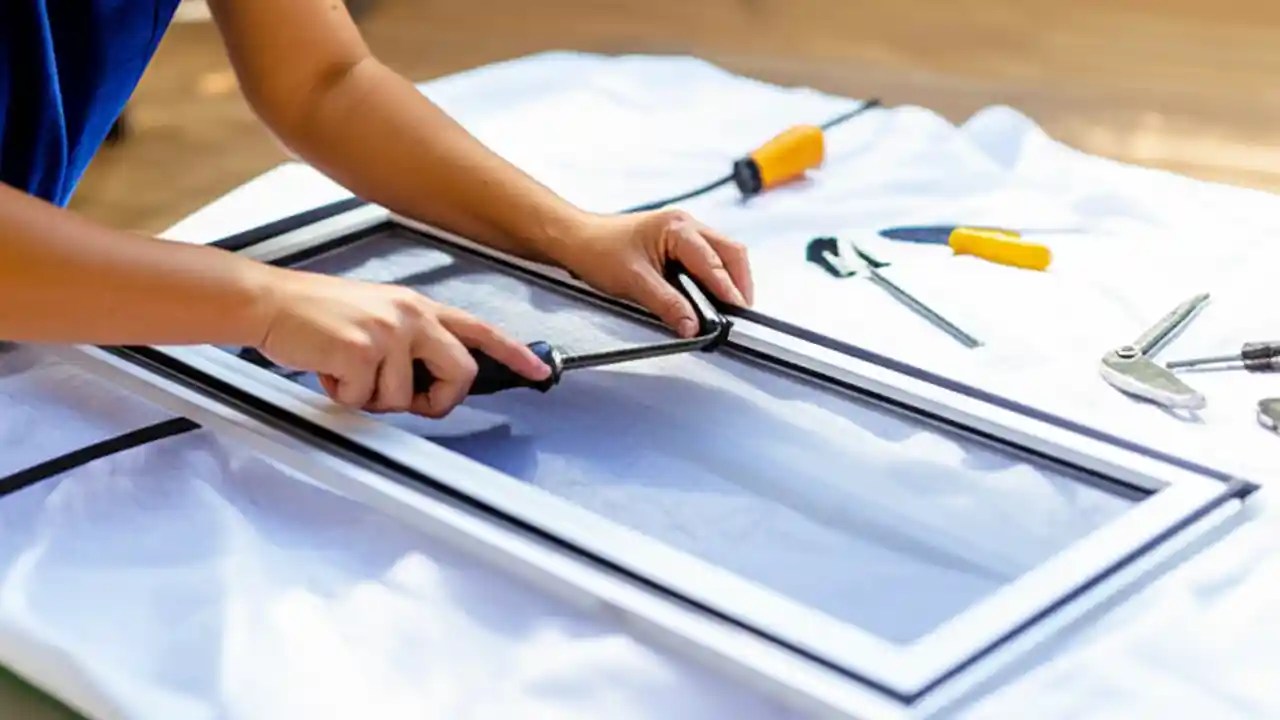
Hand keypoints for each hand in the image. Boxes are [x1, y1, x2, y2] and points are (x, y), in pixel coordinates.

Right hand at [254, 269, 548, 416]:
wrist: (270, 302)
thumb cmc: (318, 314)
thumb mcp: (377, 315)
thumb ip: (410, 342)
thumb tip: (428, 385)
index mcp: (418, 307)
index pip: (479, 330)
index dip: (513, 352)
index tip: (538, 370)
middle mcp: (411, 315)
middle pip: (460, 374)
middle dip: (438, 400)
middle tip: (410, 401)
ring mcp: (388, 332)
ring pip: (403, 398)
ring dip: (370, 398)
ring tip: (345, 370)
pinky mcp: (361, 350)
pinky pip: (364, 400)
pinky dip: (341, 396)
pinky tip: (327, 370)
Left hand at [552, 210, 753, 336]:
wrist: (575, 240)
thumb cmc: (597, 250)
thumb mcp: (633, 282)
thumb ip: (667, 304)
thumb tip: (692, 325)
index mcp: (678, 227)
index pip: (714, 262)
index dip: (729, 290)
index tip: (737, 314)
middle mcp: (686, 225)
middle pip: (730, 253)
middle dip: (738, 283)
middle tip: (740, 313)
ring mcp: (684, 233)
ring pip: (722, 255)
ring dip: (728, 281)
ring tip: (729, 308)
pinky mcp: (678, 244)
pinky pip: (708, 260)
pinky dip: (714, 280)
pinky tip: (710, 298)